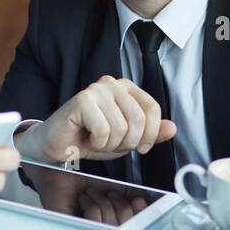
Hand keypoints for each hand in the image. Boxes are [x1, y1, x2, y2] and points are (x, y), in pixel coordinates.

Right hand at [15, 75, 176, 163]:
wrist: (58, 145)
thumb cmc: (89, 138)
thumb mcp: (127, 139)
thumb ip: (150, 133)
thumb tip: (172, 128)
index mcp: (126, 89)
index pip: (153, 109)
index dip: (150, 134)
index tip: (140, 146)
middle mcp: (112, 84)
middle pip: (139, 120)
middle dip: (128, 142)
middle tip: (112, 143)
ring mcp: (96, 90)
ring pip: (121, 128)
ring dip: (110, 144)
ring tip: (98, 140)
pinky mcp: (82, 100)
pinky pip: (104, 130)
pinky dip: (97, 142)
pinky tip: (88, 137)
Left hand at [28, 165, 149, 226]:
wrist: (58, 178)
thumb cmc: (84, 189)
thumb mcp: (116, 193)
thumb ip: (135, 202)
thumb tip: (153, 210)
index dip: (141, 219)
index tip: (140, 202)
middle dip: (119, 205)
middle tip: (107, 194)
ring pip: (111, 226)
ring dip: (103, 203)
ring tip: (92, 195)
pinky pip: (94, 223)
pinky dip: (91, 205)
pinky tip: (84, 200)